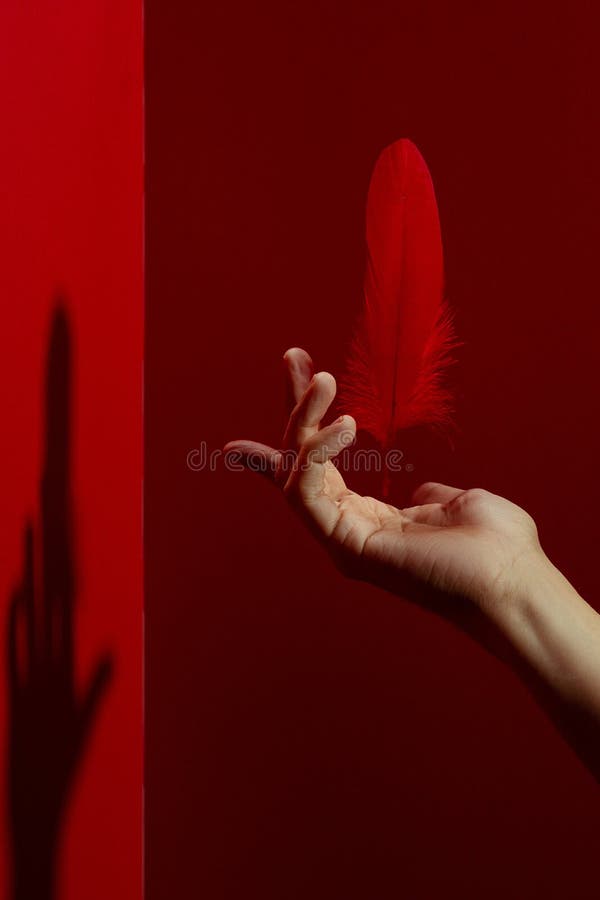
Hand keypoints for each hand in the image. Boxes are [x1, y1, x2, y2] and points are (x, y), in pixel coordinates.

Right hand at [225, 348, 543, 618]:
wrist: (514, 582)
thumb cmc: (497, 549)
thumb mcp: (459, 503)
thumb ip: (429, 495)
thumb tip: (419, 490)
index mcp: (371, 521)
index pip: (319, 471)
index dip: (300, 431)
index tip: (291, 384)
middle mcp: (348, 530)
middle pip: (299, 463)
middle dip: (294, 409)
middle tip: (294, 356)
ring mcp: (343, 539)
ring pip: (296, 473)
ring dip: (304, 421)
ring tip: (326, 379)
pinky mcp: (345, 544)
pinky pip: (306, 492)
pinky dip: (316, 454)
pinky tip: (345, 424)